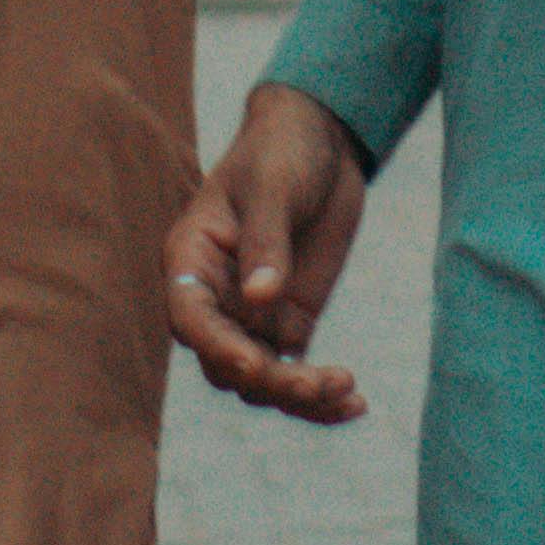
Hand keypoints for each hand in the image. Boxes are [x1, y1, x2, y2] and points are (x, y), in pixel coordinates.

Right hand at [164, 87, 370, 424]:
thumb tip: (261, 299)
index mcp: (193, 259)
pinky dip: (321, 395)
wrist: (320, 139)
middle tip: (315, 384)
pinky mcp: (289, 325)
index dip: (215, 346)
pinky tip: (354, 404)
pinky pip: (296, 374)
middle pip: (226, 363)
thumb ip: (266, 239)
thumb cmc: (282, 150)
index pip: (189, 317)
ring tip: (346, 390)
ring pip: (260, 382)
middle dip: (267, 380)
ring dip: (297, 396)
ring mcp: (252, 317)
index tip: (252, 362)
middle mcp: (216, 299)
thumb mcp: (274, 185)